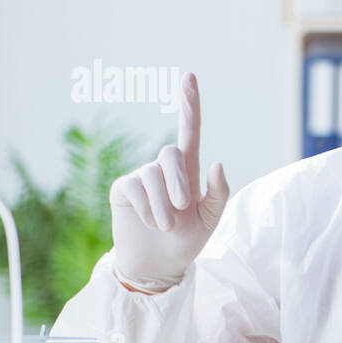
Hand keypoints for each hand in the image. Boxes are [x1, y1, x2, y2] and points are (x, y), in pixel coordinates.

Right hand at [110, 72, 229, 289]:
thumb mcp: (211, 219)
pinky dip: (148, 210)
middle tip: (183, 209)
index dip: (189, 105)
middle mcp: (164, 168)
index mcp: (189, 170)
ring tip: (166, 226)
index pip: (190, 131)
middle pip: (171, 153)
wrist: (160, 265)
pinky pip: (135, 188)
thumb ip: (218, 192)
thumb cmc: (188, 240)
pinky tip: (150, 223)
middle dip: (179, 183)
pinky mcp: (123, 187)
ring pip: (153, 175)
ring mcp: (141, 176)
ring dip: (164, 206)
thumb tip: (217, 162)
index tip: (188, 77)